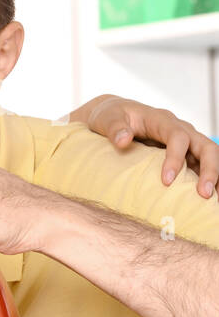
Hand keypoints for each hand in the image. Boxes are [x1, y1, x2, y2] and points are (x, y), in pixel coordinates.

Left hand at [71, 94, 218, 197]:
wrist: (113, 116)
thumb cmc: (110, 116)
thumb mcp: (107, 118)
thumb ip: (115, 128)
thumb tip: (123, 140)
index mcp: (162, 120)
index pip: (178, 137)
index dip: (175, 158)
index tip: (166, 180)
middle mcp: (180, 129)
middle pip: (205, 146)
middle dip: (209, 169)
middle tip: (203, 194)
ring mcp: (185, 142)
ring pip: (208, 156)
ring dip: (214, 177)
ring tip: (212, 201)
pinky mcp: (183, 154)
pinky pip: (200, 165)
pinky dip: (207, 179)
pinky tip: (208, 199)